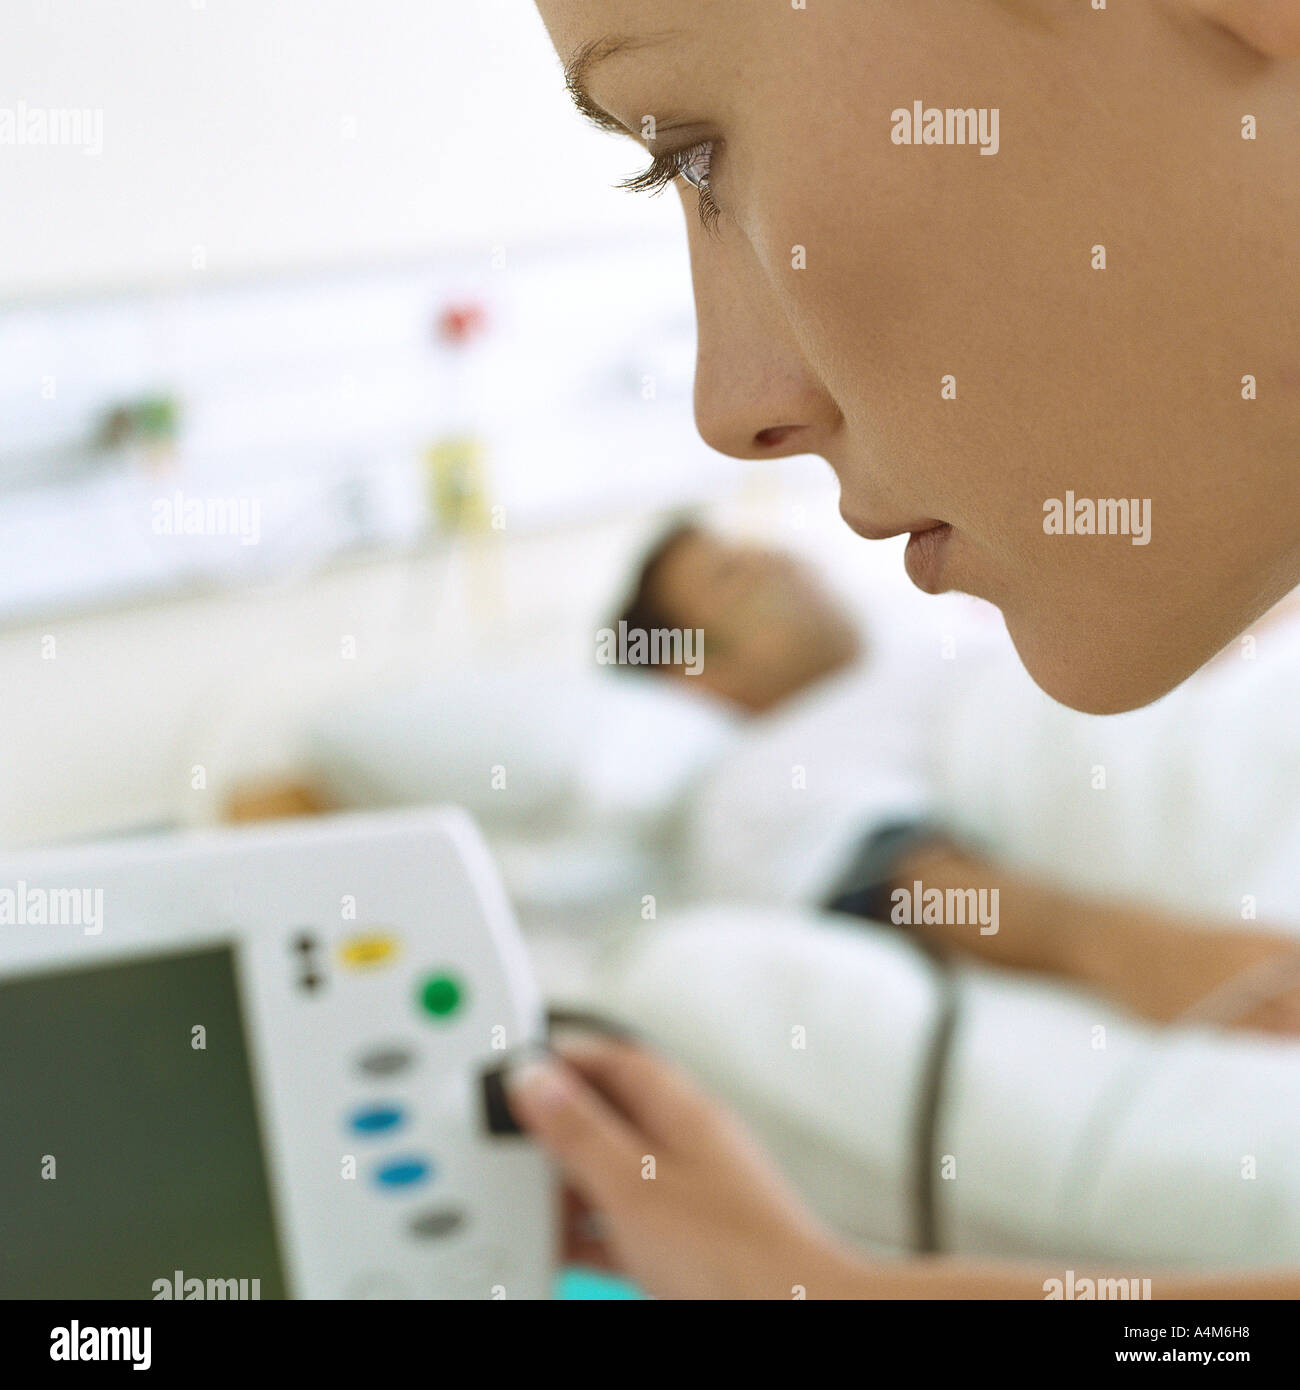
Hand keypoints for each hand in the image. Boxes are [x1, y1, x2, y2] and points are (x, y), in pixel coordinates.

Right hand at [505, 1036, 859, 1299]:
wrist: (790, 1315)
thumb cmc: (732, 1254)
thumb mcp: (632, 1185)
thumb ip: (580, 1132)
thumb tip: (536, 1081)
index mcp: (684, 1112)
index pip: (617, 1058)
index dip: (566, 1056)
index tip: (522, 1069)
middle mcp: (692, 1144)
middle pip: (615, 1113)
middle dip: (562, 1122)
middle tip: (516, 1135)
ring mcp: (694, 1192)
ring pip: (619, 1169)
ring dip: (574, 1180)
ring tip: (530, 1195)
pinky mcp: (692, 1239)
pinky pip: (629, 1218)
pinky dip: (592, 1226)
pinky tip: (565, 1243)